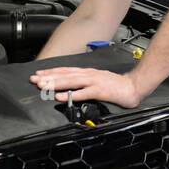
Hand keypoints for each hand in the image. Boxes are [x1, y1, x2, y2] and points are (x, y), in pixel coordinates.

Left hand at [30, 67, 145, 108]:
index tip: (38, 74)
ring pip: (71, 81)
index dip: (51, 72)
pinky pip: (83, 93)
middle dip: (48, 77)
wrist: (134, 86)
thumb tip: (71, 89)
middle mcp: (88, 74)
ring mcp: (94, 81)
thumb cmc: (116, 86)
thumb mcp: (97, 82)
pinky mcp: (100, 90)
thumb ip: (85, 85)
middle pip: (65, 75)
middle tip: (34, 80)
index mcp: (87, 73)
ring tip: (43, 86)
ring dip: (56, 84)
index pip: (65, 71)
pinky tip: (61, 97)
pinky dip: (71, 95)